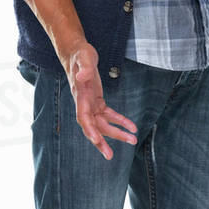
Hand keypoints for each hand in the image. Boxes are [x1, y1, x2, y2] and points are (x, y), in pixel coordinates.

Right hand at [61, 42, 138, 160]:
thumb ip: (85, 67)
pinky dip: (120, 121)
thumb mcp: (84, 57)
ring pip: (102, 124)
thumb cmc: (80, 54)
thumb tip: (83, 76)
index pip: (83, 117)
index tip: (97, 141)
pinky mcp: (97, 100)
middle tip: (110, 156)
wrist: (76, 52)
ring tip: (132, 140)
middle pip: (92, 127)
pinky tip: (131, 126)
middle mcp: (84, 103)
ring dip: (116, 133)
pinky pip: (108, 115)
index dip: (90, 130)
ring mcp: (90, 103)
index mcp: (80, 96)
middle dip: (101, 141)